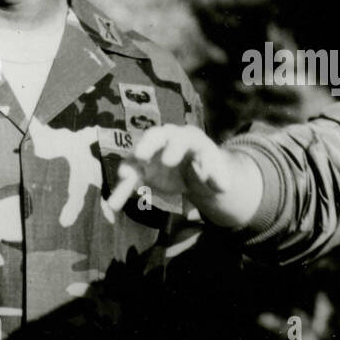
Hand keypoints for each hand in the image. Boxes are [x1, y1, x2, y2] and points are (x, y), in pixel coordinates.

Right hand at [105, 125, 261, 228]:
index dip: (174, 148)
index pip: (182, 138)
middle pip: (155, 136)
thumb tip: (223, 187)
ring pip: (137, 155)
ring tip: (123, 178)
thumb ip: (219, 179)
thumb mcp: (218, 173)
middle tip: (140, 156)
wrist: (193, 167)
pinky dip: (122, 188)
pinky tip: (115, 203)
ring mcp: (152, 152)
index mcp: (189, 137)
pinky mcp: (142, 168)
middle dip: (147, 144)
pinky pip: (130, 177)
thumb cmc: (207, 166)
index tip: (168, 162)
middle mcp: (167, 139)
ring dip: (129, 165)